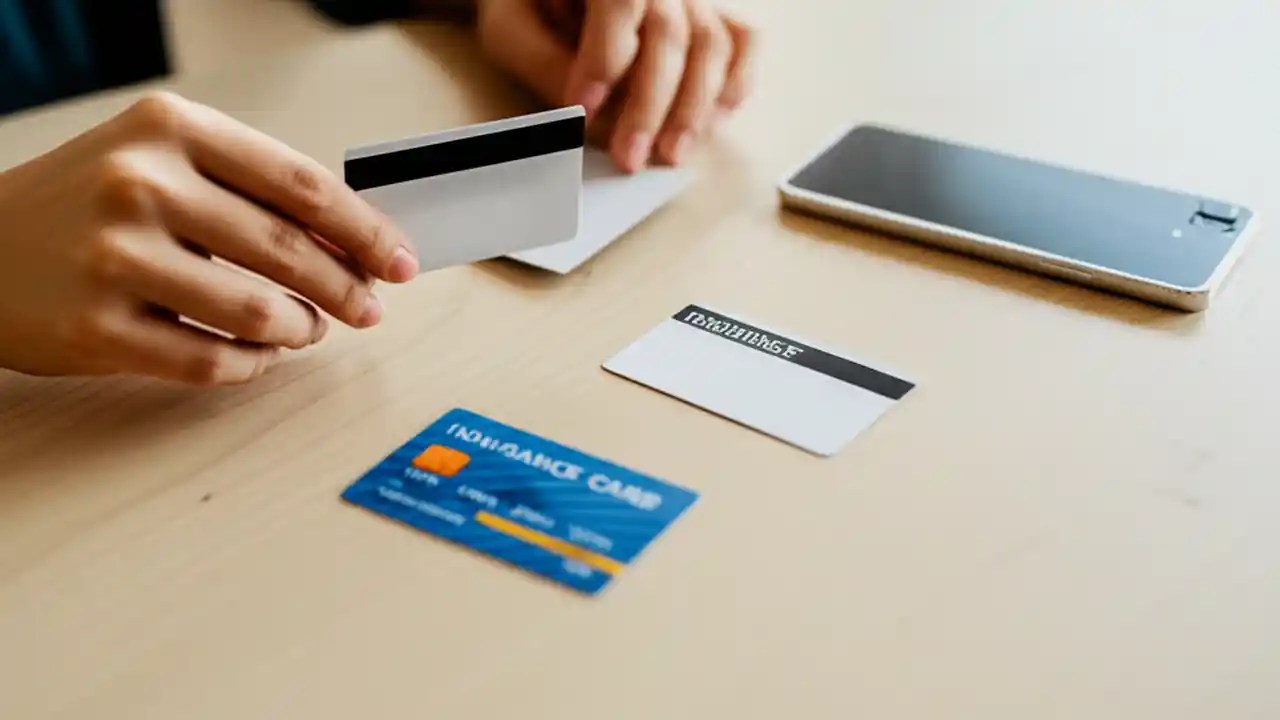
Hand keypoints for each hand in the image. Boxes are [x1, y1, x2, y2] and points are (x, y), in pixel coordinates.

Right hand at [0, 92, 417, 385]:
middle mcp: (139, 185)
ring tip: (306, 329)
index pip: (301, 184)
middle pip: (288, 251)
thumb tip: (354, 243)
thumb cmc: (85, 203)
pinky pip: (210, 362)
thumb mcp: (161, 162)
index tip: (401, 260)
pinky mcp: (94, 328)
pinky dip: (251, 364)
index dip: (366, 229)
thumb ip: (252, 191)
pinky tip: (259, 354)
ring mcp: (112, 259)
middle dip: (347, 288)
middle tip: (368, 309)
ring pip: (258, 315)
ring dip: (300, 331)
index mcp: (171, 131)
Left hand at [477, 0, 756, 171]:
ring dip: (693, 108)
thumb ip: (543, 63)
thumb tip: (592, 116)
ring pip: (711, 43)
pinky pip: (743, 41)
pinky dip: (735, 83)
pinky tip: (711, 122)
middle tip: (629, 156)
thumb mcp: (511, 30)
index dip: (605, 56)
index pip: (620, 2)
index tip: (585, 103)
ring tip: (669, 154)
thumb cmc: (530, 7)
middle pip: (671, 32)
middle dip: (649, 104)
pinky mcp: (714, 16)